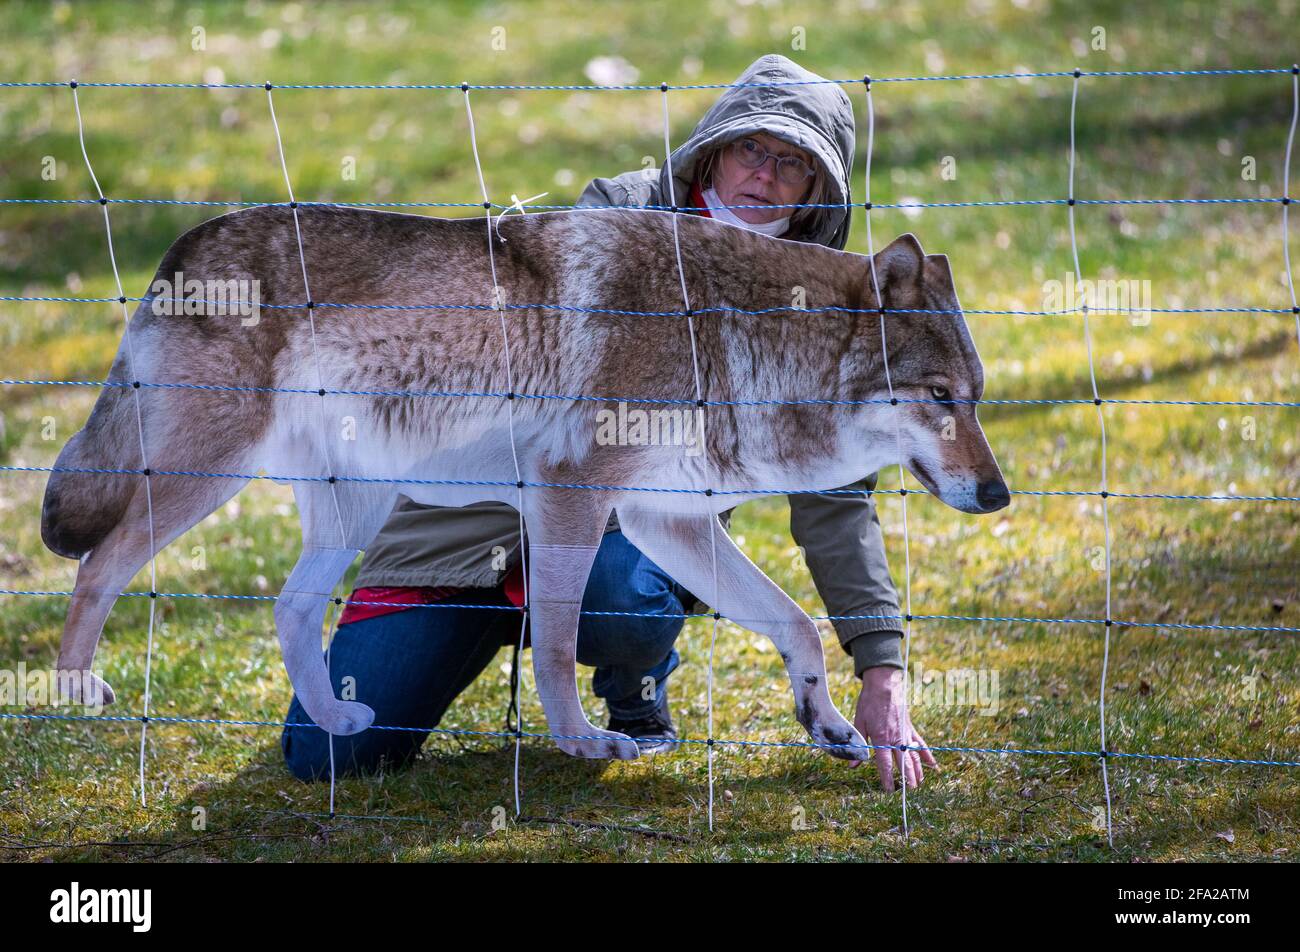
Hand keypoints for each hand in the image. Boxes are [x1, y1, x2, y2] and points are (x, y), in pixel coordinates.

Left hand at [851, 664, 937, 789]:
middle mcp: (896, 738)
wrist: (884, 685)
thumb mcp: (859, 722)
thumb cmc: (869, 702)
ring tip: (919, 784)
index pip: (884, 763)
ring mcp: (906, 733)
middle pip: (903, 763)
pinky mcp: (911, 728)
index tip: (888, 790)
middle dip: (906, 779)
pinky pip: (921, 744)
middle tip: (909, 792)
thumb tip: (852, 763)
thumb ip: (858, 744)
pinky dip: (927, 755)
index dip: (886, 778)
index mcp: (881, 738)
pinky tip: (933, 765)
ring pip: (914, 756)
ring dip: (917, 771)